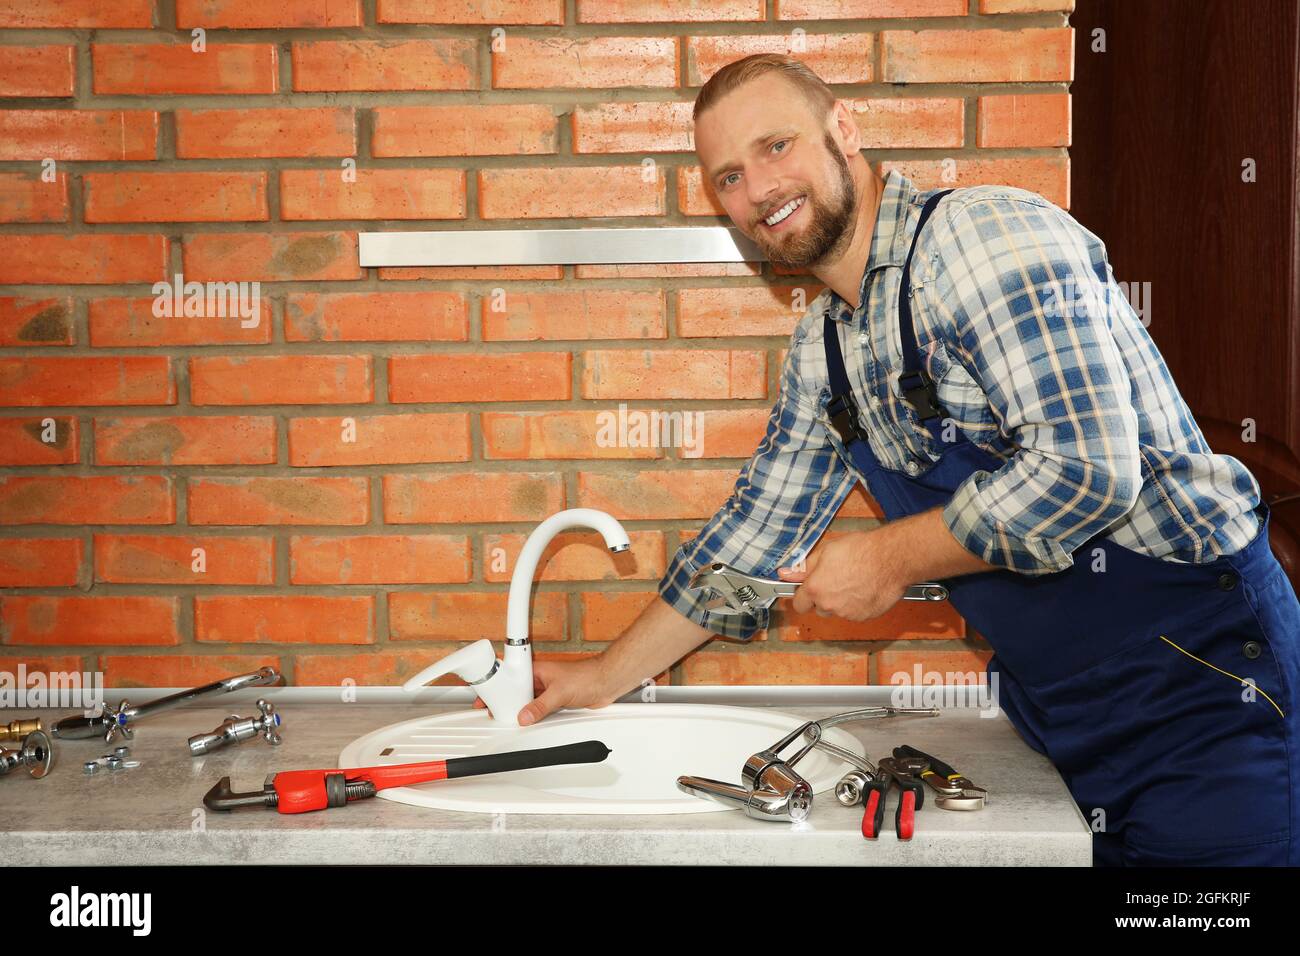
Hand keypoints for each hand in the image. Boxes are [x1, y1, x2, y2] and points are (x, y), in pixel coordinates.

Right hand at [472, 656, 613, 725]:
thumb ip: (541, 706)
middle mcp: (539, 679)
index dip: (497, 687)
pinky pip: (539, 709)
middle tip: (495, 713)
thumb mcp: (559, 693)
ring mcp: (546, 690)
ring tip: (511, 719)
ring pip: (527, 701)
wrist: (606, 683)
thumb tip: (524, 717)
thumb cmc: (587, 676)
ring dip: (521, 710)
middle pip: (516, 692)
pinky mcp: (555, 701)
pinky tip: (530, 722)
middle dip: (507, 702)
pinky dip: (533, 715)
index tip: (485, 698)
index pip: (510, 676)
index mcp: (535, 669)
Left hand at [775, 531, 906, 620]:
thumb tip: (786, 573)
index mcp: (816, 588)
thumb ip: (804, 567)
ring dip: (841, 602)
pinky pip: (855, 613)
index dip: (803, 596)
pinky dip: (858, 605)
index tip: (808, 590)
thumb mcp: (826, 551)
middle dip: (823, 598)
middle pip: (819, 609)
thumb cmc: (861, 551)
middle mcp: (829, 605)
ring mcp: (848, 613)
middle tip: (836, 580)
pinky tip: (864, 588)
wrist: (891, 558)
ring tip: (853, 581)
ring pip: (838, 611)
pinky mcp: (864, 617)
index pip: (799, 604)